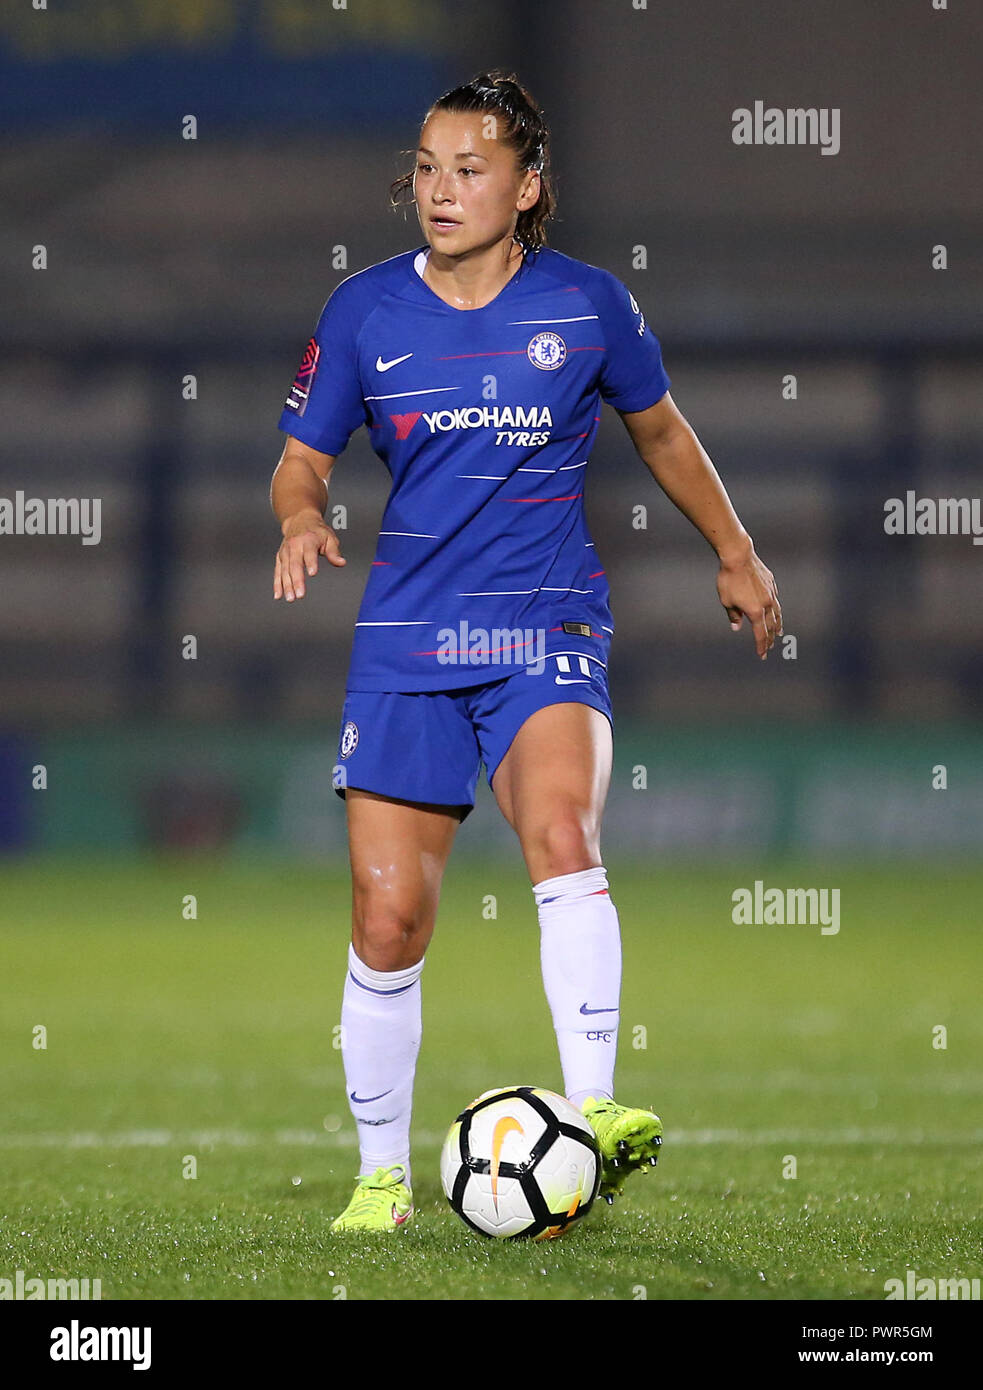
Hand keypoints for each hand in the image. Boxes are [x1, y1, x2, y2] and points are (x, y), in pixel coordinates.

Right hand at [273, 511, 345, 601]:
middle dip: (297, 581)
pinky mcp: (280, 557)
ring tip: (290, 598)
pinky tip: (279, 595)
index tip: (313, 573)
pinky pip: (278, 571)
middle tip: (299, 595)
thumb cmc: (317, 531)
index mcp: (308, 540)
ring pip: (285, 570)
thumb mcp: (329, 537)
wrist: (299, 519)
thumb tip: (342, 563)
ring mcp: (285, 552)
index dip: (311, 562)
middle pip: (295, 565)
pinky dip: (277, 583)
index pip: (309, 553)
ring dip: (286, 585)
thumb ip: (334, 552)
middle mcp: (294, 546)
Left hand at [716, 544, 781, 659]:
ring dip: (777, 625)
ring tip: (778, 633)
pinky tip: (774, 609)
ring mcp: (771, 593)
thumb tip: (737, 626)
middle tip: (770, 647)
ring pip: (777, 613)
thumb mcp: (727, 601)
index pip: (761, 634)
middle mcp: (766, 604)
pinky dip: (775, 608)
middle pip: (771, 626)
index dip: (761, 646)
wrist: (738, 557)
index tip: (762, 654)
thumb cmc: (729, 580)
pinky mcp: (771, 583)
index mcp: (755, 611)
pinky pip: (775, 599)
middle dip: (770, 638)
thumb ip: (734, 616)